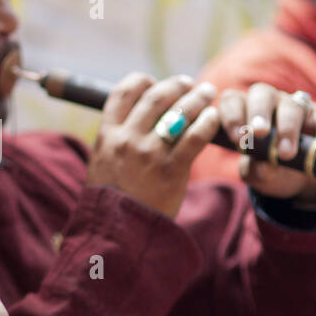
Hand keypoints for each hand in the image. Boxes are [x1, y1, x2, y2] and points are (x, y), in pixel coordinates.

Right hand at [85, 73, 221, 218]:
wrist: (117, 234)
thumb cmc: (112, 200)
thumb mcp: (102, 164)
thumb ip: (116, 141)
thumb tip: (137, 120)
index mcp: (107, 135)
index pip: (124, 92)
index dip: (142, 82)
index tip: (154, 83)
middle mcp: (127, 139)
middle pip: (156, 97)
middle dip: (177, 86)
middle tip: (191, 84)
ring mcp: (149, 153)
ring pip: (179, 111)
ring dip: (196, 98)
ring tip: (207, 94)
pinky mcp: (171, 170)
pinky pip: (195, 136)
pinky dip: (207, 122)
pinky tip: (212, 118)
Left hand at [214, 83, 315, 204]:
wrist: (304, 180)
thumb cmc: (271, 170)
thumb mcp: (259, 175)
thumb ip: (255, 171)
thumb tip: (263, 167)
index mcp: (244, 112)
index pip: (232, 101)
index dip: (231, 116)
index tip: (236, 139)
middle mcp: (269, 103)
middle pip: (261, 94)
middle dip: (258, 113)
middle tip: (258, 133)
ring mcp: (296, 107)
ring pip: (292, 106)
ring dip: (288, 129)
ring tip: (285, 154)